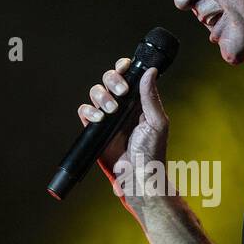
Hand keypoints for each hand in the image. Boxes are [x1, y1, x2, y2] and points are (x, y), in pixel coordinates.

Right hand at [76, 58, 168, 214]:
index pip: (128, 76)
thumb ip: (151, 97)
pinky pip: (85, 112)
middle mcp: (122, 106)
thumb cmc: (153, 152)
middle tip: (121, 92)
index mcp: (138, 101)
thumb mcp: (157, 122)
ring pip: (96, 93)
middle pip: (109, 79)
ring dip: (101, 96)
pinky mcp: (95, 130)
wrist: (138, 176)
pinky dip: (88, 111)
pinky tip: (98, 119)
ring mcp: (107, 117)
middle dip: (112, 80)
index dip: (123, 68)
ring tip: (111, 111)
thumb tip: (150, 71)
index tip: (124, 67)